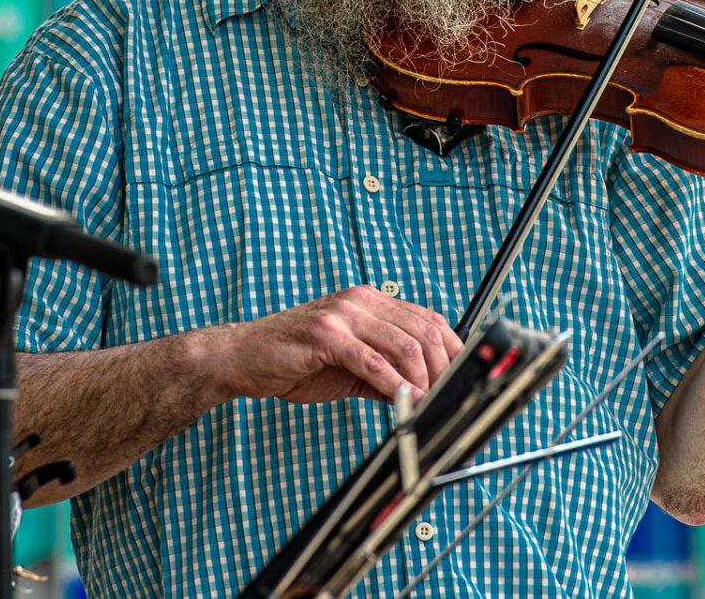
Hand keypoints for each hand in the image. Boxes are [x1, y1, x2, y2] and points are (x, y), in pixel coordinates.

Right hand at [208, 286, 463, 404]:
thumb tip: (424, 392)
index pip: (428, 320)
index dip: (452, 351)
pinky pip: (371, 361)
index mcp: (370, 302)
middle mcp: (361, 301)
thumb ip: (385, 371)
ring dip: (422, 379)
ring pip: (403, 344)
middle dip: (443, 368)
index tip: (463, 380)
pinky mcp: (326, 335)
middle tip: (450, 397)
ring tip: (428, 404)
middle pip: (423, 330)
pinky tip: (403, 400)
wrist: (241, 357)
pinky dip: (393, 384)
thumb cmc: (295, 361)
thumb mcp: (349, 364)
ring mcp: (343, 315)